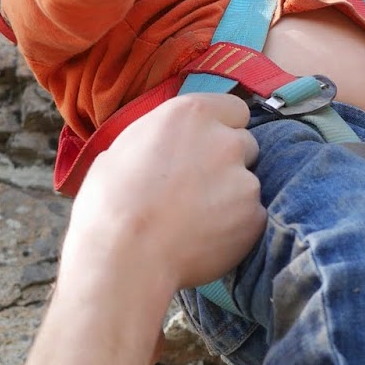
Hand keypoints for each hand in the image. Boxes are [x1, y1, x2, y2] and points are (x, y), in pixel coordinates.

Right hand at [65, 93, 264, 292]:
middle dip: (229, 162)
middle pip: (246, 144)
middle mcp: (225, 140)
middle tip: (199, 187)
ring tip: (196, 219)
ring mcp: (244, 179)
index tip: (207, 146)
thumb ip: (161, 137)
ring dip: (231, 197)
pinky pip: (252, 217)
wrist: (125, 254)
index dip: (222, 128)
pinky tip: (205, 239)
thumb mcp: (125, 146)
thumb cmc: (111, 202)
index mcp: (192, 114)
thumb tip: (165, 144)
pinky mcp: (254, 216)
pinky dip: (236, 227)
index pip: (235, 109)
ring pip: (247, 184)